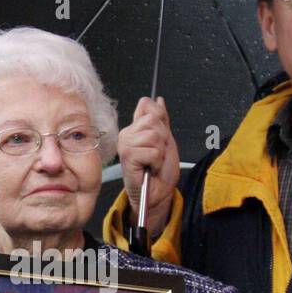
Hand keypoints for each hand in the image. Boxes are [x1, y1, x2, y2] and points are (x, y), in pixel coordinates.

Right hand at [117, 96, 179, 238]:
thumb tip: (158, 99)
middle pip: (153, 119)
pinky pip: (152, 150)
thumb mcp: (166, 139)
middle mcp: (127, 134)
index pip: (148, 106)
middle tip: (157, 153)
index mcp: (135, 128)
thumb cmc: (160, 171)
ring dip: (160, 151)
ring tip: (153, 161)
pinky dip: (156, 161)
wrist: (159, 193)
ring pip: (153, 135)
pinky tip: (150, 168)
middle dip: (162, 138)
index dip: (161, 121)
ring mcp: (125, 145)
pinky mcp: (127, 156)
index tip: (160, 139)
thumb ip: (161, 118)